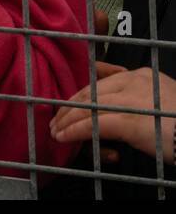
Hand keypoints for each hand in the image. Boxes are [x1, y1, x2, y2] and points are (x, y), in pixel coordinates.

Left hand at [51, 65, 175, 164]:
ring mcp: (134, 99)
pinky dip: (76, 131)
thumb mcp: (157, 104)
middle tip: (56, 121)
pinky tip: (65, 137)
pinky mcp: (132, 121)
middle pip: (90, 92)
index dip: (80, 96)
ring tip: (56, 131)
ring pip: (89, 107)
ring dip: (68, 121)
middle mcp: (135, 81)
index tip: (66, 107)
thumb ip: (135, 100)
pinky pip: (95, 124)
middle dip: (69, 108)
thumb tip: (109, 112)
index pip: (100, 82)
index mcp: (142, 76)